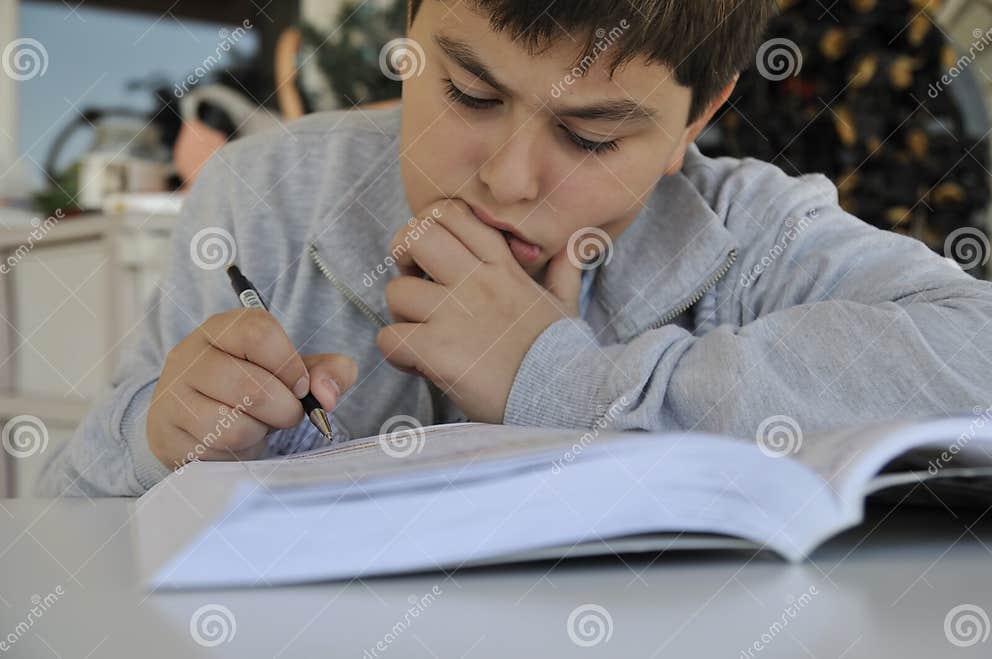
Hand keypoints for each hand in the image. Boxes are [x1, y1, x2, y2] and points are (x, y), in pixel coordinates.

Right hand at [147, 308, 357, 469]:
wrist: (198, 422)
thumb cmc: (254, 388)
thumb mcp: (294, 372)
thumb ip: (328, 372)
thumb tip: (327, 395)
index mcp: (223, 327)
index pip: (259, 333)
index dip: (291, 366)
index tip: (301, 387)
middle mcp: (190, 354)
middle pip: (252, 386)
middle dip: (284, 410)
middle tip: (284, 413)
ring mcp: (173, 394)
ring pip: (235, 425)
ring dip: (260, 432)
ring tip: (256, 423)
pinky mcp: (167, 433)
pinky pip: (217, 450)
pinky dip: (239, 451)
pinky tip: (234, 441)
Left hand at [376, 199, 581, 422]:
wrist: (563, 394)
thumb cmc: (562, 353)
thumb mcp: (566, 304)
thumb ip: (564, 271)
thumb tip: (577, 244)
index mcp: (501, 266)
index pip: (451, 214)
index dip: (430, 227)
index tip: (435, 256)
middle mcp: (475, 281)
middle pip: (414, 237)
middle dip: (402, 256)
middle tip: (415, 285)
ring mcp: (454, 314)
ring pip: (396, 292)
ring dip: (400, 316)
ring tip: (419, 336)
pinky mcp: (437, 350)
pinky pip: (389, 338)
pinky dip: (396, 353)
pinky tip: (418, 364)